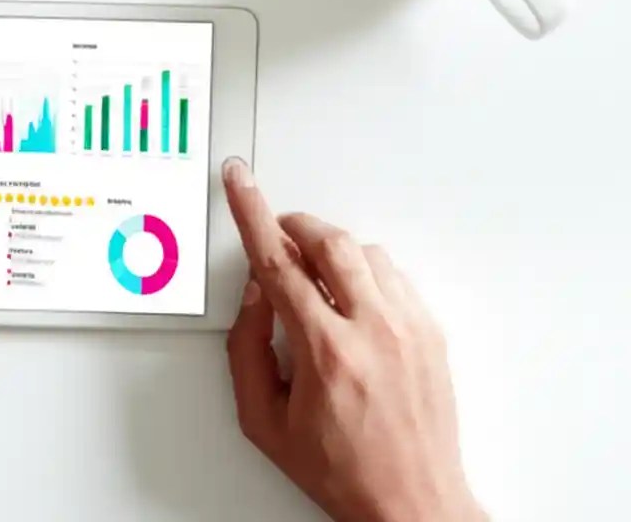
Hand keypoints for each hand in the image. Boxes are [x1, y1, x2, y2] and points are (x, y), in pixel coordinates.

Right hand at [222, 159, 484, 521]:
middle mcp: (373, 330)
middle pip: (328, 241)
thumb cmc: (340, 469)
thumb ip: (247, 348)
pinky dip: (365, 272)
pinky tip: (351, 298)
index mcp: (325, 351)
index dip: (251, 213)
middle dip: (293, 225)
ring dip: (331, 250)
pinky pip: (395, 275)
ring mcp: (410, 328)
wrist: (411, 503)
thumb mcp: (262, 419)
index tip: (240, 181)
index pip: (277, 261)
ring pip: (365, 251)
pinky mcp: (432, 333)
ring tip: (314, 277)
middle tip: (275, 233)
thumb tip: (253, 295)